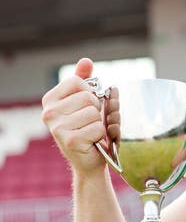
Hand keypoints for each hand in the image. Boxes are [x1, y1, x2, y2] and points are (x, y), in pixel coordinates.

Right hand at [41, 57, 106, 173]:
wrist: (88, 160)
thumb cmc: (87, 129)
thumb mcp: (84, 102)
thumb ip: (84, 80)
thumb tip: (86, 61)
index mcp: (50, 100)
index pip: (77, 81)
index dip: (89, 93)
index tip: (86, 107)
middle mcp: (49, 113)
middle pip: (87, 97)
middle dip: (96, 110)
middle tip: (90, 123)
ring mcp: (57, 127)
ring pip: (93, 113)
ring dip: (99, 124)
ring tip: (91, 132)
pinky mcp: (69, 141)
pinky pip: (97, 128)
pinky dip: (100, 135)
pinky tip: (92, 141)